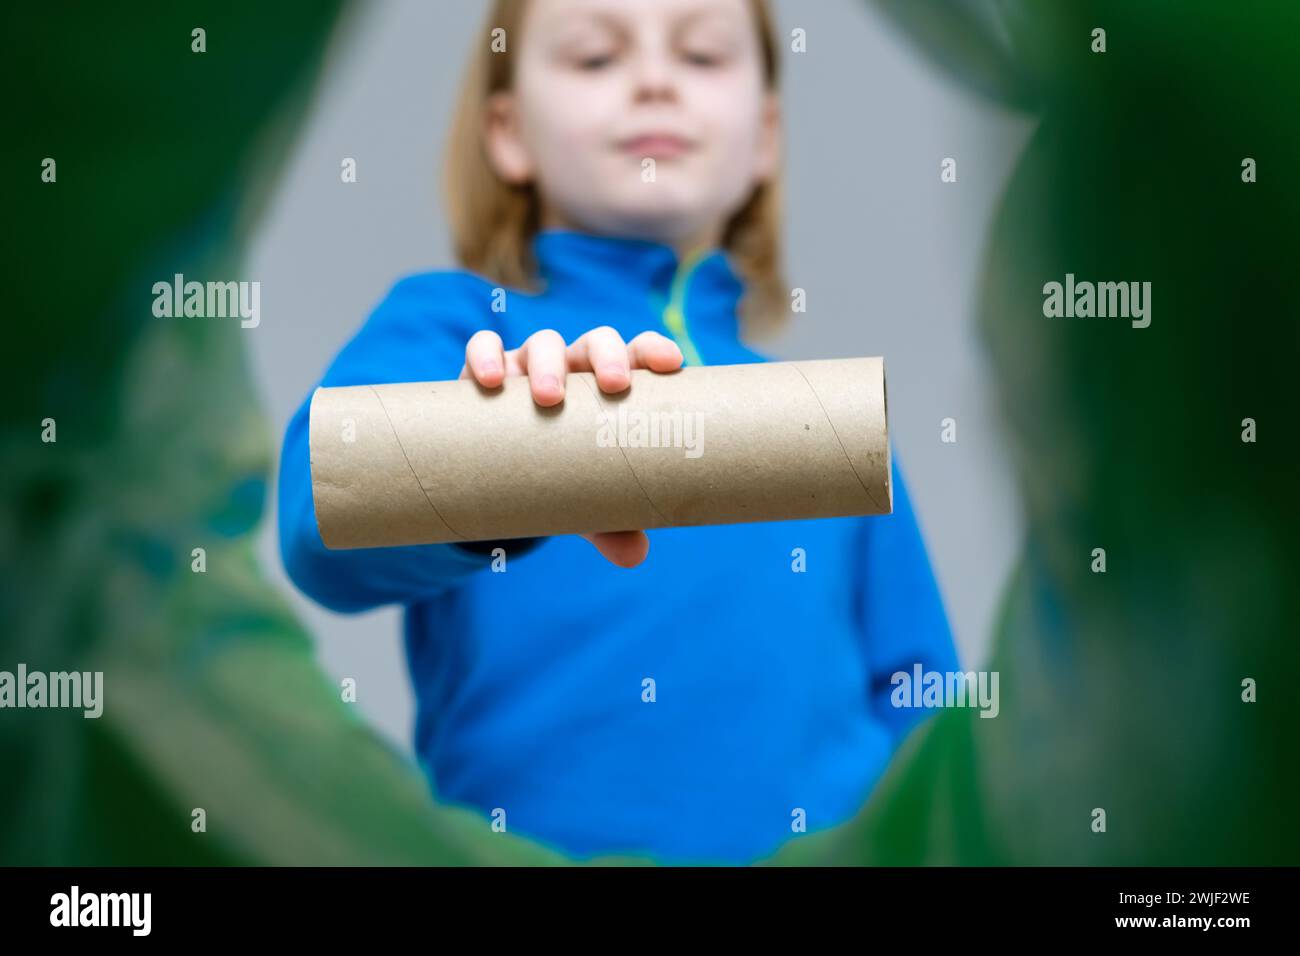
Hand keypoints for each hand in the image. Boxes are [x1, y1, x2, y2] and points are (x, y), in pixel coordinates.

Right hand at [459, 326, 683, 567]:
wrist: (505, 475)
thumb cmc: (563, 478)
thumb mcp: (587, 502)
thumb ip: (612, 525)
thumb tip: (635, 556)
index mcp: (611, 385)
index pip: (638, 354)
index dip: (654, 350)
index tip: (672, 364)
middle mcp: (575, 367)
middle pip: (596, 342)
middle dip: (607, 357)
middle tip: (615, 386)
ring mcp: (530, 365)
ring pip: (544, 343)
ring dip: (549, 363)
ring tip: (548, 398)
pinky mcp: (487, 370)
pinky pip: (483, 347)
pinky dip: (485, 355)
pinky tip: (489, 381)